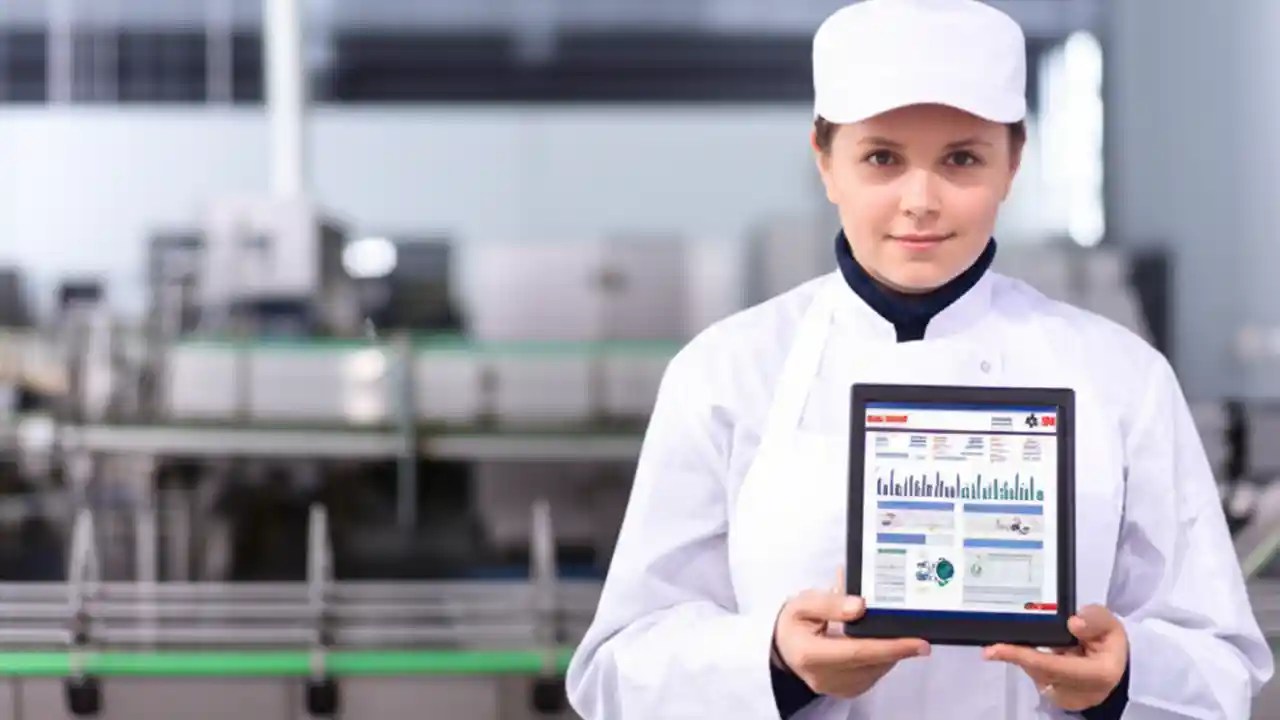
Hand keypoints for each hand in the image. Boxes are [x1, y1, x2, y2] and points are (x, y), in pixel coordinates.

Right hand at [773, 570, 930, 697]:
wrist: (783, 646)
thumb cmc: (793, 622)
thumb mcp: (803, 603)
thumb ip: (830, 602)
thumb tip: (860, 605)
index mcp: (810, 654)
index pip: (858, 652)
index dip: (890, 647)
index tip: (918, 642)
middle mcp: (824, 678)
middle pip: (872, 663)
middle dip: (897, 647)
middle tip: (917, 633)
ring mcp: (835, 688)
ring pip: (876, 670)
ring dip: (889, 652)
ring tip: (893, 631)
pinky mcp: (845, 691)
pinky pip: (873, 675)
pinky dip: (881, 658)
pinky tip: (881, 644)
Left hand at [983, 605, 1127, 711]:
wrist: (1116, 666)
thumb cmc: (1109, 642)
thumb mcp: (1109, 623)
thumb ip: (1095, 619)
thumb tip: (1073, 622)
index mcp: (1099, 674)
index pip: (1053, 666)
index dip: (1022, 656)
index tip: (994, 649)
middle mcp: (1083, 693)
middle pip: (1038, 672)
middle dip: (1017, 655)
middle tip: (995, 644)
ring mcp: (1070, 701)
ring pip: (1036, 676)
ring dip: (1028, 658)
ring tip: (1027, 643)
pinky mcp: (1061, 702)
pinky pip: (1038, 680)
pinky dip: (1034, 664)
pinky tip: (1035, 653)